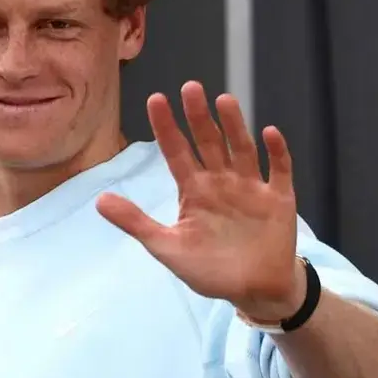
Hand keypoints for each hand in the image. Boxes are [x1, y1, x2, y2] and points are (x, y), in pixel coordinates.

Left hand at [96, 81, 303, 320]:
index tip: (155, 99)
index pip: (176, 151)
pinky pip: (279, 171)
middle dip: (198, 116)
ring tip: (224, 100)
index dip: (166, 127)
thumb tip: (99, 200)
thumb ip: (136, 222)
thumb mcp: (167, 247)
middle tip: (190, 87)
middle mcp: (221, 181)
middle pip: (208, 142)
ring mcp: (251, 187)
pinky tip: (268, 133)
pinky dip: (276, 152)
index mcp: (194, 189)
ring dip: (234, 125)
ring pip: (241, 149)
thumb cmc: (210, 269)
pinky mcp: (278, 199)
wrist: (254, 290)